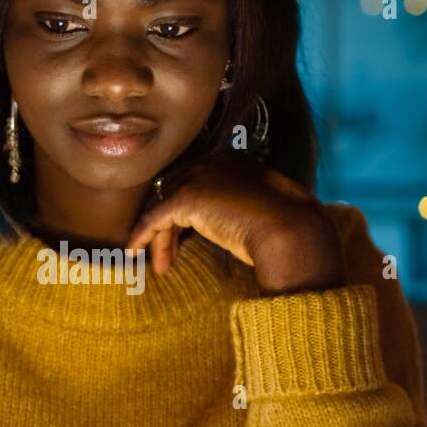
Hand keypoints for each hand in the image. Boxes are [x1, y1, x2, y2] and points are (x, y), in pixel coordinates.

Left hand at [125, 152, 346, 295]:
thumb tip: (229, 227)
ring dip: (158, 238)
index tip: (182, 237)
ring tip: (160, 265)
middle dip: (167, 226)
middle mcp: (213, 162)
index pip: (194, 182)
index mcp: (232, 161)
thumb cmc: (285, 228)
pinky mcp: (188, 197)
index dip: (183, 211)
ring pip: (164, 206)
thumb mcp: (259, 212)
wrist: (291, 230)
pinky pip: (155, 217)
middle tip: (166, 256)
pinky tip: (135, 253)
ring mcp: (199, 177)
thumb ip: (238, 210)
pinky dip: (143, 235)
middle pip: (174, 192)